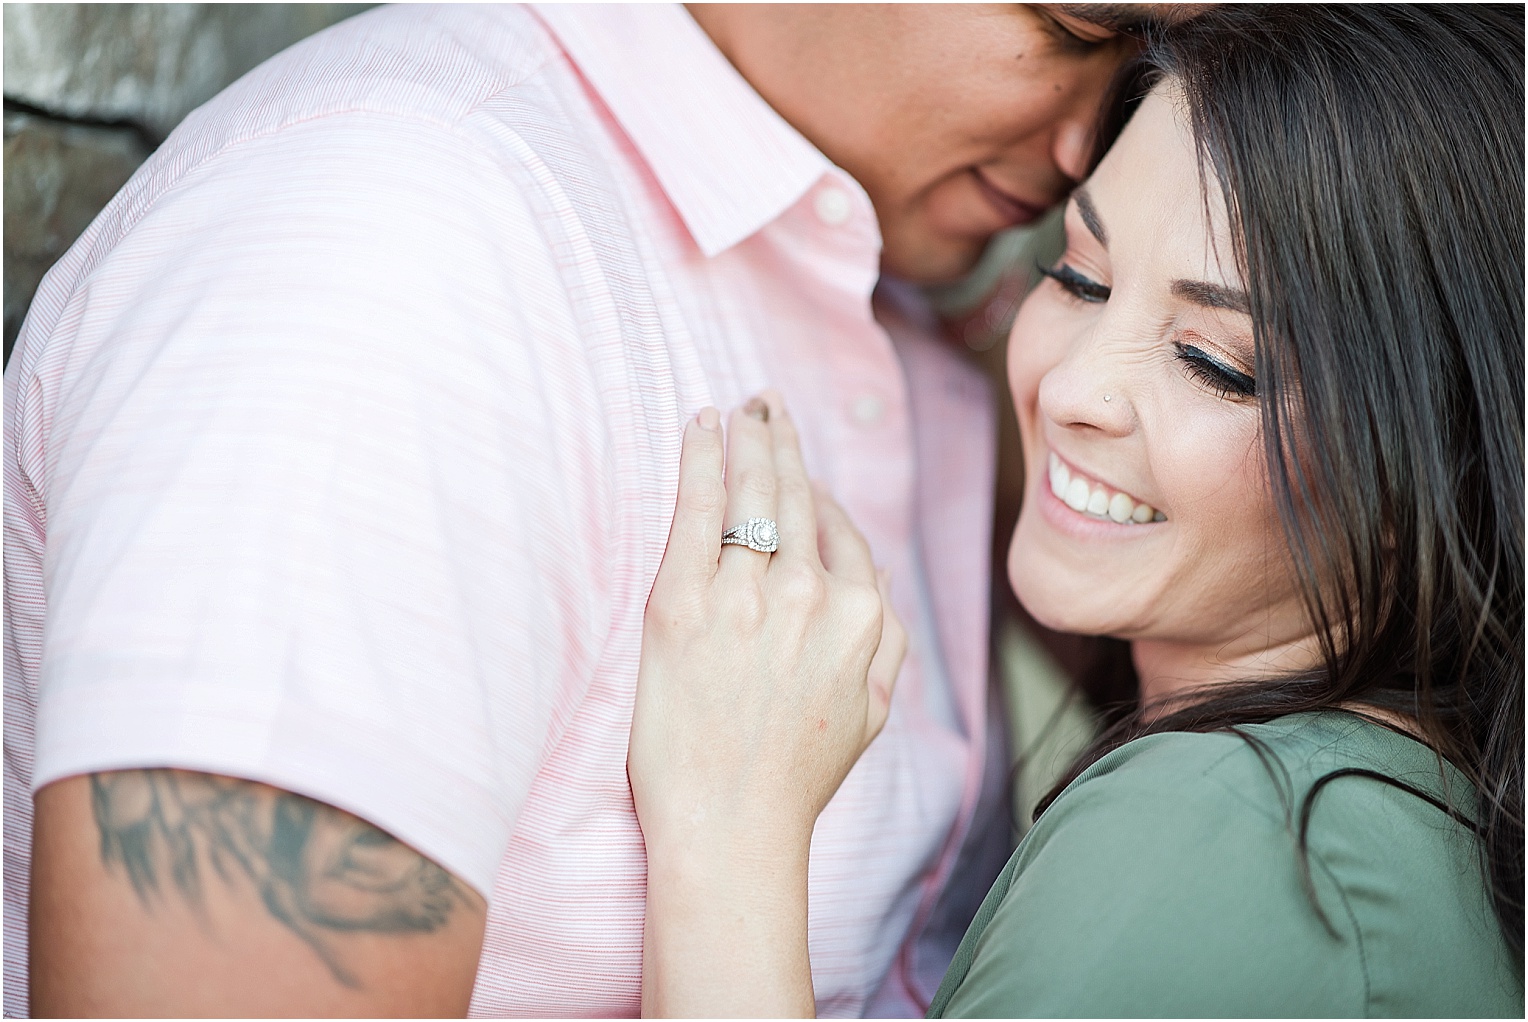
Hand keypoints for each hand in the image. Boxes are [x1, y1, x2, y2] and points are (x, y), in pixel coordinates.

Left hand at [628, 392, 905, 1016]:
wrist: (728, 828)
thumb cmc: (796, 780)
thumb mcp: (871, 711)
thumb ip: (886, 638)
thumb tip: (878, 577)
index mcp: (859, 615)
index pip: (841, 529)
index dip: (819, 494)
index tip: (801, 472)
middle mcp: (806, 593)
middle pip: (797, 494)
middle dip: (782, 439)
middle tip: (766, 403)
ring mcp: (742, 594)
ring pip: (751, 492)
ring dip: (747, 437)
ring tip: (739, 407)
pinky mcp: (679, 603)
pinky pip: (694, 511)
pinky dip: (698, 461)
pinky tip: (698, 428)